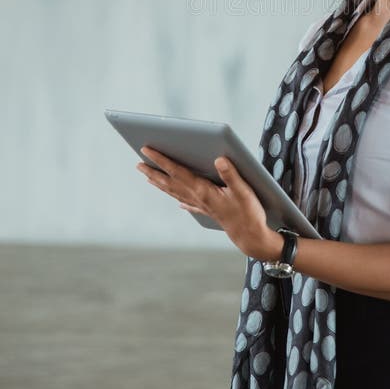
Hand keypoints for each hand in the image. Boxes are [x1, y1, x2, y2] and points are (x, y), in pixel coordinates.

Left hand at [136, 147, 282, 261]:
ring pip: (175, 193)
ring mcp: (201, 206)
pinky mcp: (208, 211)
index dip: (161, 160)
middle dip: (153, 172)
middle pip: (170, 183)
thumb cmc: (248, 213)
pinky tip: (177, 202)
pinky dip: (180, 200)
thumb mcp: (243, 191)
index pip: (177, 172)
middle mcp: (198, 198)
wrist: (251, 237)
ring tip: (148, 177)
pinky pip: (188, 203)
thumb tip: (218, 158)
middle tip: (138, 163)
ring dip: (160, 184)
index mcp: (203, 191)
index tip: (147, 150)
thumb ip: (231, 174)